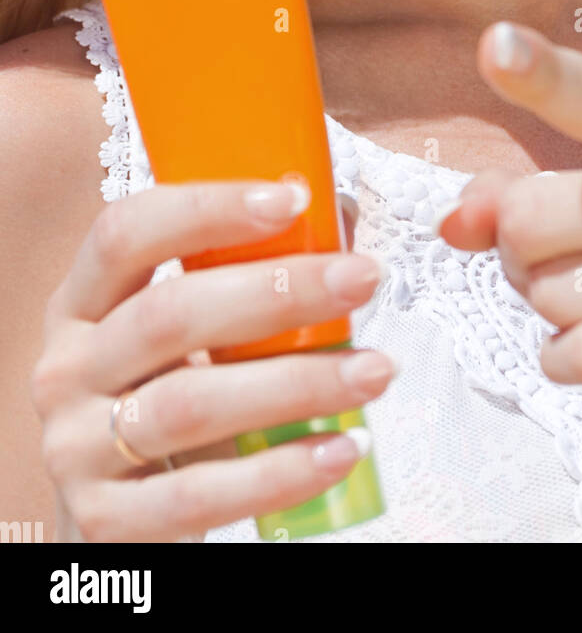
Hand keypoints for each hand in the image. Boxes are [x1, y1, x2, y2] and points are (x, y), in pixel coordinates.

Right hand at [30, 180, 393, 541]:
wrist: (119, 523)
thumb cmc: (165, 403)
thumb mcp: (185, 339)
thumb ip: (249, 275)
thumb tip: (334, 216)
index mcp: (81, 303)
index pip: (126, 233)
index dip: (206, 208)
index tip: (293, 198)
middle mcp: (66, 369)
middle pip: (169, 314)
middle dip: (278, 291)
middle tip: (363, 279)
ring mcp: (76, 449)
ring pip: (191, 404)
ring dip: (297, 383)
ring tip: (375, 370)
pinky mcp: (106, 522)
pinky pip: (202, 494)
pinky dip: (281, 472)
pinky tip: (342, 449)